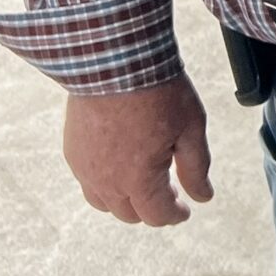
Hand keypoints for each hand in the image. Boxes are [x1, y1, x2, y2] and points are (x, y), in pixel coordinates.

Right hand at [63, 74, 213, 226]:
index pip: (158, 215)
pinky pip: (88, 181)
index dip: (176, 215)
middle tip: (170, 192)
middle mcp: (107, 182)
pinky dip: (105, 183)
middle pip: (130, 214)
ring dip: (126, 199)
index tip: (186, 209)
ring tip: (144, 182)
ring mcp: (85, 168)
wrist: (114, 59)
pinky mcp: (72, 152)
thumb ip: (196, 167)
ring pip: (105, 202)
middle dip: (152, 209)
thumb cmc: (157, 90)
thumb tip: (203, 197)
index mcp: (139, 180)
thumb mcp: (191, 127)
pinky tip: (120, 164)